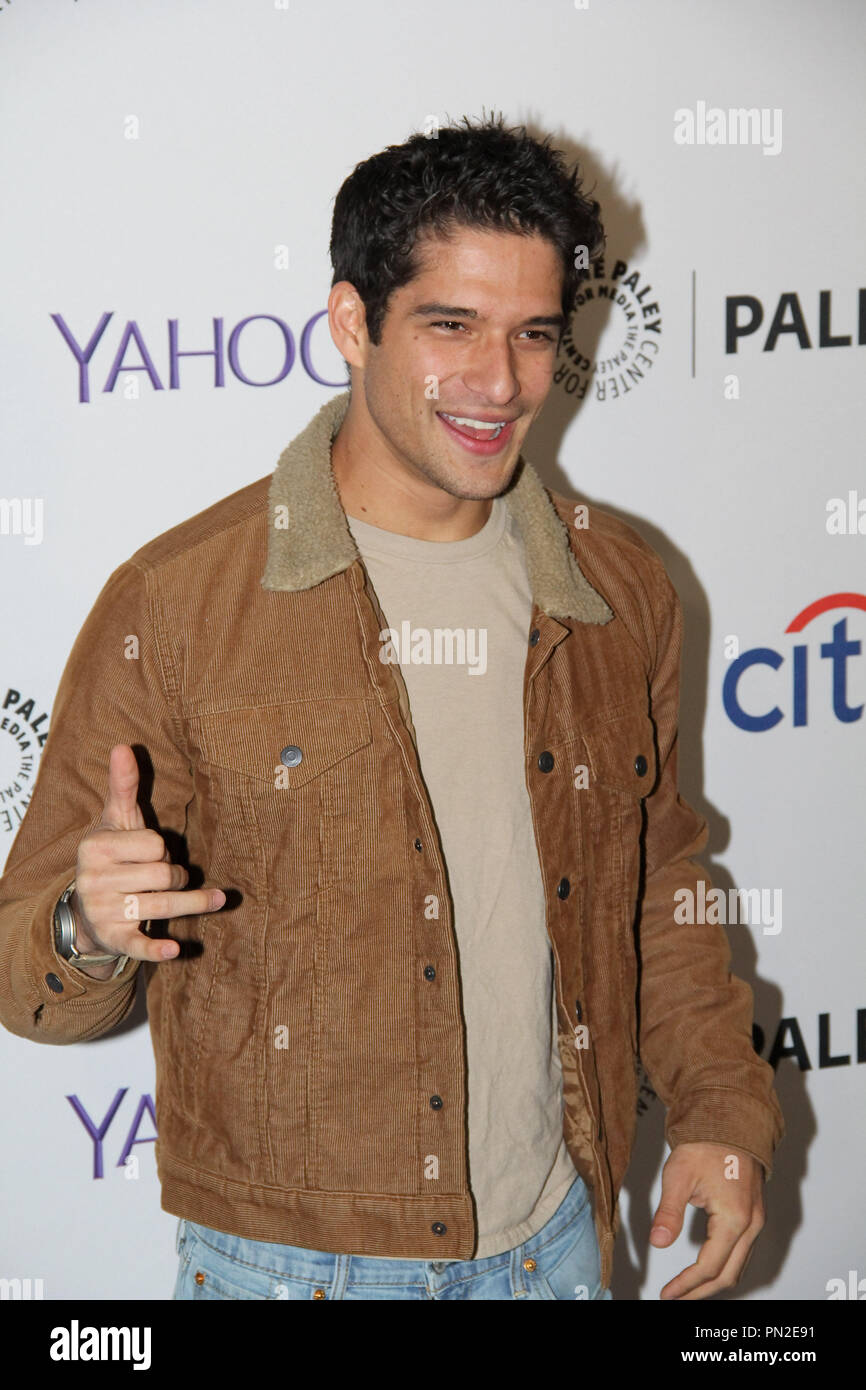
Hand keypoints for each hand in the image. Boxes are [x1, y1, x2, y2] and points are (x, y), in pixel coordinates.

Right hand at [70, 743, 224, 970]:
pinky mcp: (114, 939)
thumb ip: (123, 786)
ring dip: (193, 903)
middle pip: (164, 874)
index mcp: (96, 847)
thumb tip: (123, 746)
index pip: (156, 843)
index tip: (151, 854)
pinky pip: (138, 944)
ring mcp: (103, 911)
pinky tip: (176, 950)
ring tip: (212, 900)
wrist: (87, 909)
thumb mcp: (116, 820)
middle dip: (175, 875)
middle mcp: (94, 880)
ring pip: (164, 905)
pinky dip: (156, 949)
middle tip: (164, 878)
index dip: (162, 848)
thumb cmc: (113, 856)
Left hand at [649, 1142, 764, 1299]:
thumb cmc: (704, 1144)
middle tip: (676, 1299)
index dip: (686, 1285)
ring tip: (687, 1290)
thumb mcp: (678, 1177)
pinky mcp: (754, 1214)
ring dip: (714, 1282)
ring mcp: (756, 1220)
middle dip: (701, 1292)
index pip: (710, 1266)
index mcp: (735, 1218)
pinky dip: (725, 1266)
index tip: (667, 1295)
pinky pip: (742, 1252)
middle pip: (729, 1275)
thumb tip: (658, 1242)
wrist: (728, 1121)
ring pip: (738, 1266)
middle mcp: (752, 1224)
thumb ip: (669, 1213)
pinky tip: (706, 1268)